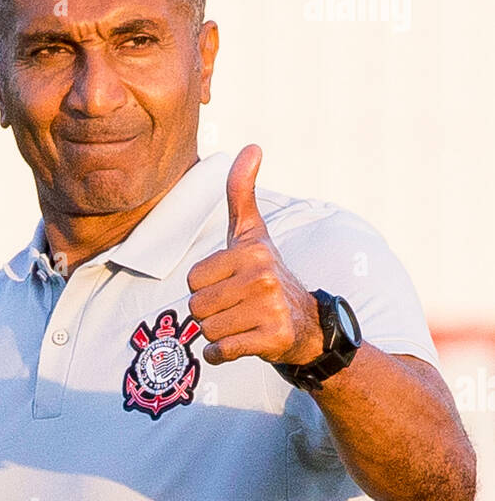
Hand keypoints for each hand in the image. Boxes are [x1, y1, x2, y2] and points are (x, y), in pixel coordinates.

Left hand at [188, 144, 323, 367]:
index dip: (205, 288)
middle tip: (237, 309)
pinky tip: (241, 344)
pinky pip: (221, 352)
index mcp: (251, 251)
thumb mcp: (253, 234)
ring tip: (243, 324)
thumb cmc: (267, 275)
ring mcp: (270, 308)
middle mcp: (263, 276)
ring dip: (218, 334)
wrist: (307, 324)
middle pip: (196, 308)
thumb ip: (241, 193)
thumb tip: (251, 146)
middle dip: (210, 314)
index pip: (192, 281)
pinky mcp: (273, 338)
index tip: (230, 286)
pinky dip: (222, 355)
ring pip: (207, 331)